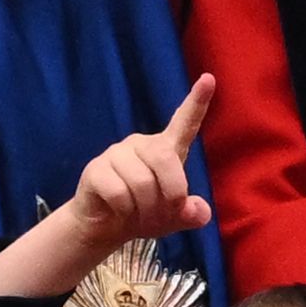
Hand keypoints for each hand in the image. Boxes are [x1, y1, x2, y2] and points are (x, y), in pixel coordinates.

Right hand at [0, 75, 215, 299]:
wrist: (105, 227)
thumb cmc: (144, 214)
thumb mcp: (174, 218)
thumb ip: (192, 214)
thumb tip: (197, 212)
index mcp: (165, 150)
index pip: (184, 123)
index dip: (197, 102)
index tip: (209, 78)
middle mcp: (141, 145)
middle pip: (165, 159)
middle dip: (171, 195)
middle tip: (162, 215)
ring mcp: (116, 154)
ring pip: (142, 182)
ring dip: (145, 209)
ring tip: (138, 215)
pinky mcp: (96, 169)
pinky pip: (119, 193)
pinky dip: (124, 211)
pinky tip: (119, 211)